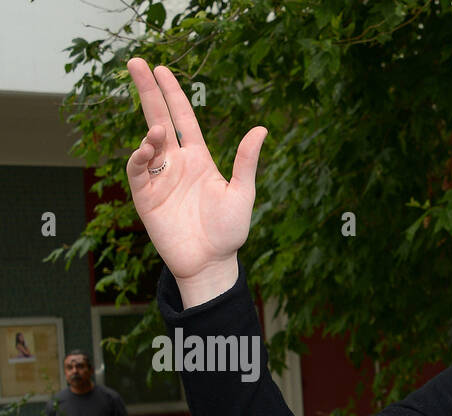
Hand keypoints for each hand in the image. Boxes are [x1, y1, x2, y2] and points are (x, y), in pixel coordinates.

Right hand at [124, 58, 267, 284]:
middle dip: (148, 92)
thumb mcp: (242, 193)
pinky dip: (138, 157)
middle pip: (158, 119)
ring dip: (151, 132)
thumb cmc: (229, 232)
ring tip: (158, 131)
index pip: (183, 119)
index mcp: (200, 160)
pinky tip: (147, 149)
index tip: (160, 69)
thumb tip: (261, 129)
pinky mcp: (146, 197)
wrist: (211, 263)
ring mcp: (159, 178)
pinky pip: (137, 170)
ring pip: (148, 143)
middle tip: (136, 63)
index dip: (173, 94)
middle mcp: (177, 164)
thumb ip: (247, 161)